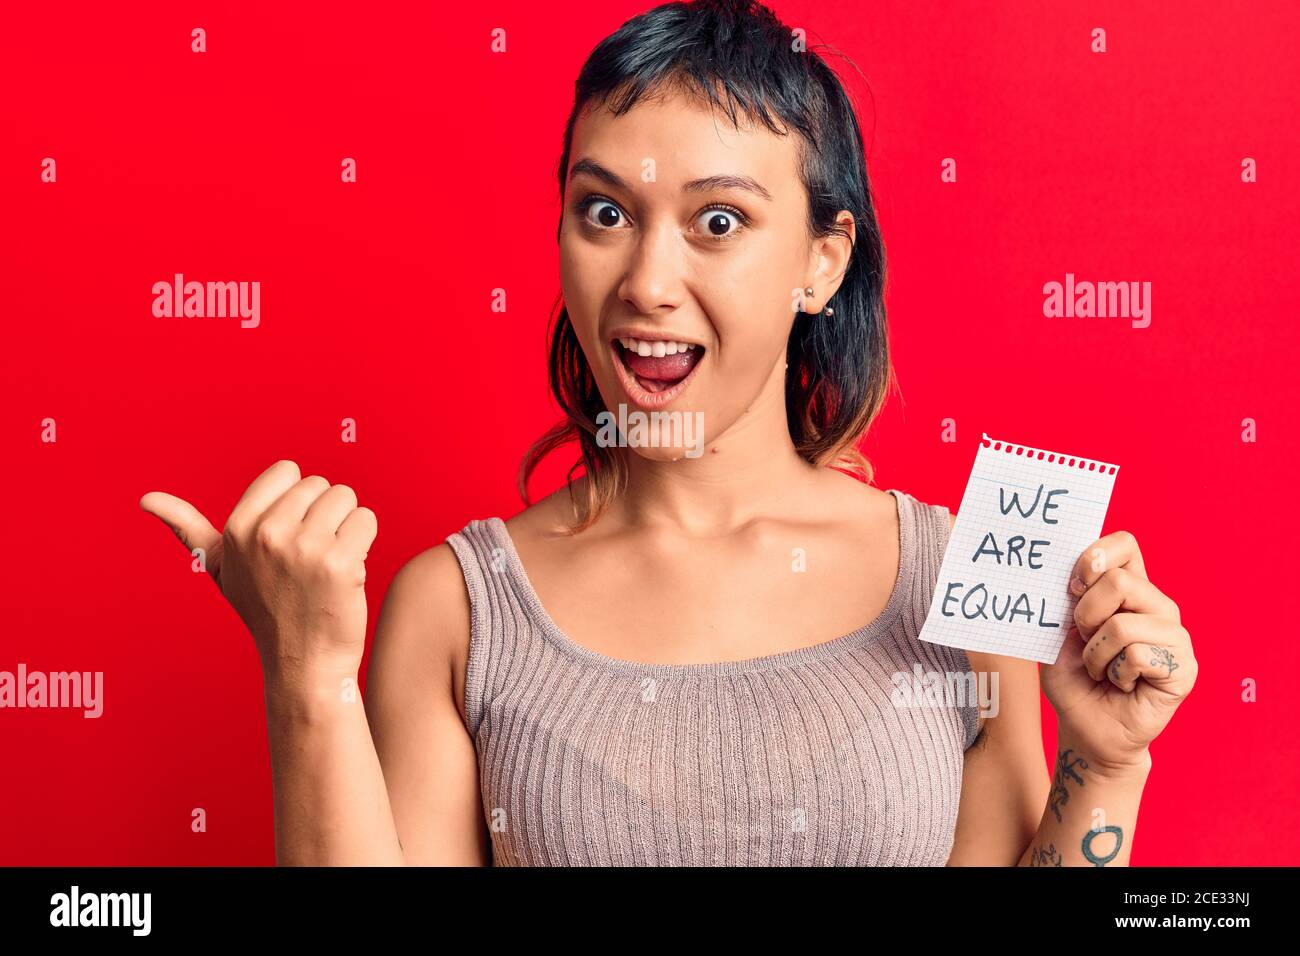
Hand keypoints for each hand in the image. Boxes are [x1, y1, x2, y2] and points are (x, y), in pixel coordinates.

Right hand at [139, 460, 377, 679]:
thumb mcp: (220, 568)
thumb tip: (145, 499)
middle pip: (321, 484)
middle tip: (309, 560)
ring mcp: (302, 548)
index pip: (288, 471)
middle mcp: (266, 533)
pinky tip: (347, 572)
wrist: (304, 663)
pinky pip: (366, 520)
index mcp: (237, 527)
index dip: (296, 501)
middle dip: (323, 516)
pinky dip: (364, 542)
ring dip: (346, 528)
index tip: (287, 537)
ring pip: (347, 498)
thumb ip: (187, 530)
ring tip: (327, 563)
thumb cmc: (265, 610)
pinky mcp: (338, 562)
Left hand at [1039, 530, 1196, 773]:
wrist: (1086, 729)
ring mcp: (1175, 636)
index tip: (1072, 586)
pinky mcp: (1185, 667)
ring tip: (1102, 670)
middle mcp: (1157, 606)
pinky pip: (1138, 655)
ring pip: (1123, 624)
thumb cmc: (1073, 681)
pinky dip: (1116, 674)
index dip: (1095, 556)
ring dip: (1096, 654)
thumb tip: (1069, 574)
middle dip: (1084, 617)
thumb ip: (1067, 602)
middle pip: (1119, 580)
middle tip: (1085, 643)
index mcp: (1129, 589)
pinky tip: (1123, 685)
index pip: (1125, 544)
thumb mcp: (1057, 635)